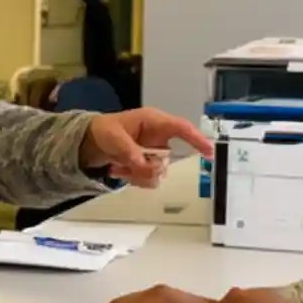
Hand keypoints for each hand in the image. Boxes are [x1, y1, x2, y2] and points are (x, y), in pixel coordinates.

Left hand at [79, 108, 213, 187]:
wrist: (92, 140)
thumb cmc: (104, 130)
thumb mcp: (113, 136)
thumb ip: (128, 150)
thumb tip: (143, 164)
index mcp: (154, 122)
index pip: (181, 129)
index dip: (197, 139)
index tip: (209, 152)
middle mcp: (159, 139)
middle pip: (166, 160)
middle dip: (146, 168)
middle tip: (125, 165)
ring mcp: (155, 154)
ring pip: (158, 174)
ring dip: (136, 174)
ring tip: (117, 165)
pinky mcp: (148, 165)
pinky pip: (149, 180)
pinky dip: (133, 179)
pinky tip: (119, 170)